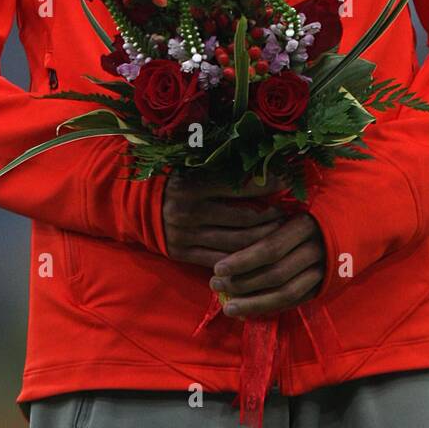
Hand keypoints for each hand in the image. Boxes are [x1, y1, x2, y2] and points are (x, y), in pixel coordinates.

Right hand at [162, 168, 288, 268]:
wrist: (139, 207)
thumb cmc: (176, 182)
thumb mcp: (194, 170)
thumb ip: (223, 170)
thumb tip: (263, 167)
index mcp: (191, 185)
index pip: (238, 186)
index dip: (266, 184)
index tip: (287, 181)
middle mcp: (188, 212)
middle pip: (243, 219)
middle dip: (272, 216)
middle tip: (288, 212)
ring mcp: (186, 236)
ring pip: (237, 243)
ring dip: (263, 238)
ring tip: (280, 231)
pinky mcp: (184, 254)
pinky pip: (222, 260)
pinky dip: (244, 257)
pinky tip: (259, 251)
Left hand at [209, 212, 326, 317]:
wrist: (353, 224)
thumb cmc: (311, 211)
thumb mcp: (292, 206)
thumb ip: (267, 219)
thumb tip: (228, 232)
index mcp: (305, 225)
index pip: (270, 248)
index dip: (243, 260)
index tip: (218, 267)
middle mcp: (316, 250)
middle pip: (276, 273)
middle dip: (242, 282)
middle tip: (215, 284)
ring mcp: (322, 271)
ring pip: (286, 293)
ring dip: (254, 303)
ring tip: (227, 307)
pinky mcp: (323, 286)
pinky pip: (294, 302)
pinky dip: (270, 308)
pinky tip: (248, 312)